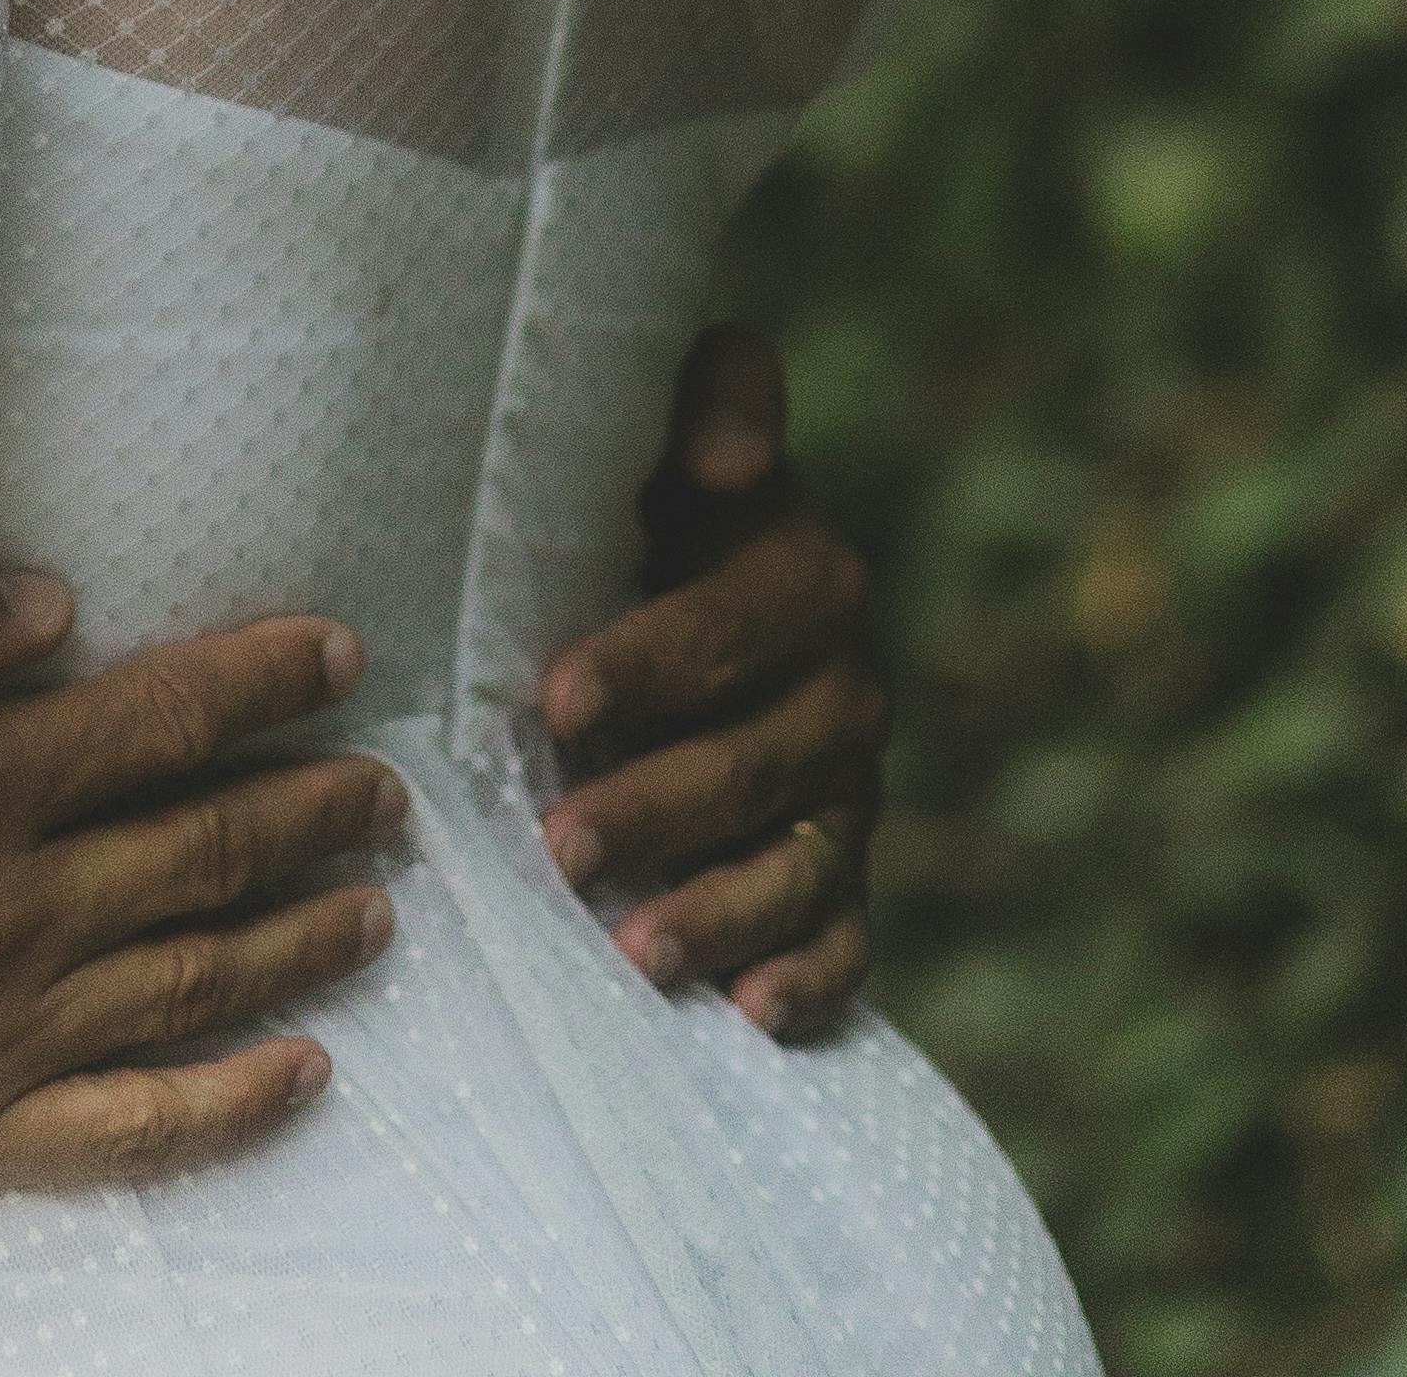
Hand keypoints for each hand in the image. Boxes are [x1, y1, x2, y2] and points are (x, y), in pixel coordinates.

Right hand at [0, 565, 403, 1213]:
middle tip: (389, 794)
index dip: (262, 683)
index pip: (158, 719)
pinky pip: (127, 1131)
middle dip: (309, 812)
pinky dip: (227, 1106)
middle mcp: (0, 910)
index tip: (338, 656)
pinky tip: (295, 1078)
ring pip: (189, 984)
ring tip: (372, 914)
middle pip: (202, 850)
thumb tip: (58, 613)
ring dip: (295, 943)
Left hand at [534, 326, 882, 1035]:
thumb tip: (729, 456)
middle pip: (760, 757)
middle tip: (560, 846)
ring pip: (797, 862)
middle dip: (659, 804)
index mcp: (803, 572)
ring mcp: (848, 790)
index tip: (558, 700)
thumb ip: (707, 395)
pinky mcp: (844, 874)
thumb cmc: (641, 506)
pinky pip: (847, 937)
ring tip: (630, 952)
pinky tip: (751, 1011)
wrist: (688, 586)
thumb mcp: (664, 428)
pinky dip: (804, 977)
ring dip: (716, 910)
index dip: (655, 659)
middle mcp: (841, 687)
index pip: (743, 618)